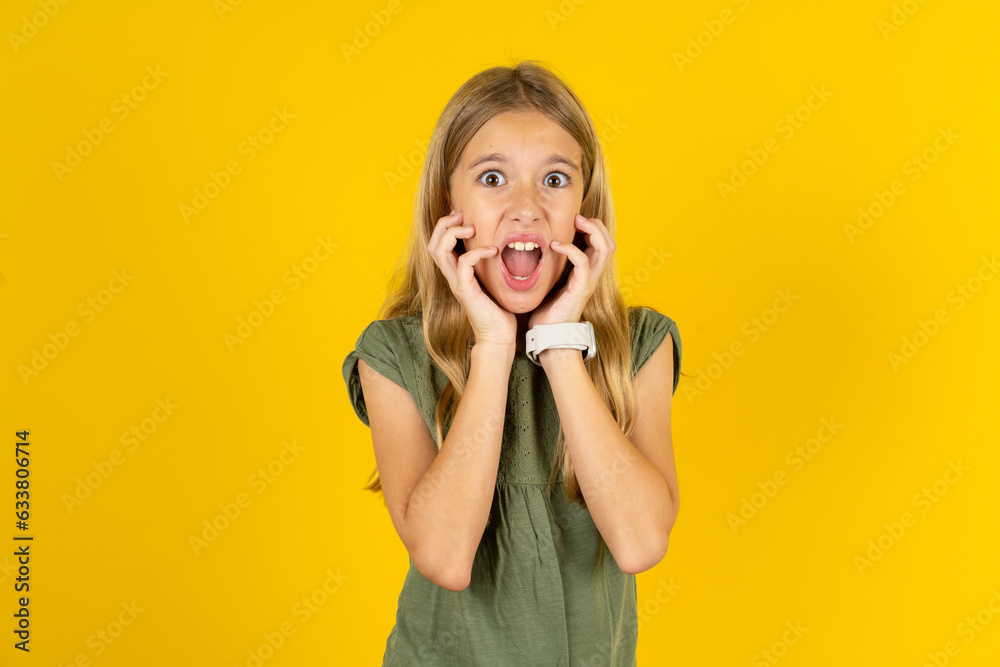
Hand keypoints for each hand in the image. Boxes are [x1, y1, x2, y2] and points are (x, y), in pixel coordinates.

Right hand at [427, 211, 516, 348]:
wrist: (498, 338)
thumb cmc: (499, 311)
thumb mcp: (493, 282)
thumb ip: (490, 265)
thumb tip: (502, 245)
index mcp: (456, 273)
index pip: (439, 244)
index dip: (446, 226)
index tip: (463, 217)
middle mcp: (452, 277)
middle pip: (433, 244)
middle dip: (444, 224)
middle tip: (462, 216)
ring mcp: (457, 283)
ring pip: (439, 251)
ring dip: (454, 233)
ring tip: (472, 229)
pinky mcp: (465, 291)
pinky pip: (463, 264)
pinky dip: (476, 252)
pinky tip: (492, 251)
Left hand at [528, 214, 615, 328]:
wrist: (547, 334)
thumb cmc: (546, 311)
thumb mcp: (550, 282)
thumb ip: (552, 266)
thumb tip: (538, 248)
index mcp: (586, 272)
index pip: (601, 244)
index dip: (593, 228)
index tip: (574, 220)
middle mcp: (592, 275)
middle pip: (609, 242)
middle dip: (596, 225)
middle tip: (577, 217)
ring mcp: (589, 281)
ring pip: (604, 248)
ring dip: (592, 230)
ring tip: (575, 222)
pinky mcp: (581, 288)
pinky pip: (583, 262)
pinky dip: (571, 249)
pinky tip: (555, 245)